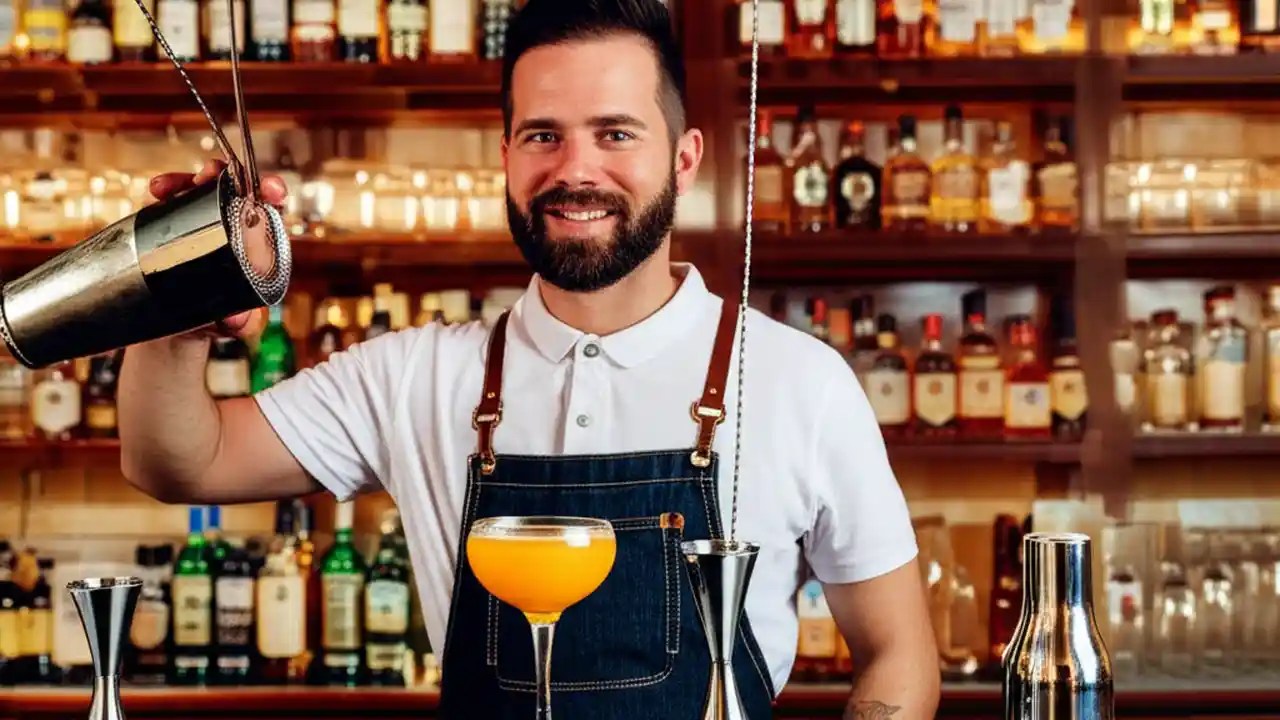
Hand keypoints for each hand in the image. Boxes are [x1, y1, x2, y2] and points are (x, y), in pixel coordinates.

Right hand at [148, 158, 290, 339]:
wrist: (179, 331)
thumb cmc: (219, 322)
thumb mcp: (235, 325)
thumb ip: (242, 323)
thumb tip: (238, 319)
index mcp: (261, 247)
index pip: (273, 212)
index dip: (273, 194)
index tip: (268, 187)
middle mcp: (236, 229)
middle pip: (238, 191)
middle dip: (226, 176)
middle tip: (209, 175)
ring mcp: (206, 223)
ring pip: (204, 190)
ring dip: (189, 179)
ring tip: (170, 187)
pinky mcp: (177, 224)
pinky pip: (174, 199)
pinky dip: (166, 190)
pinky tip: (156, 191)